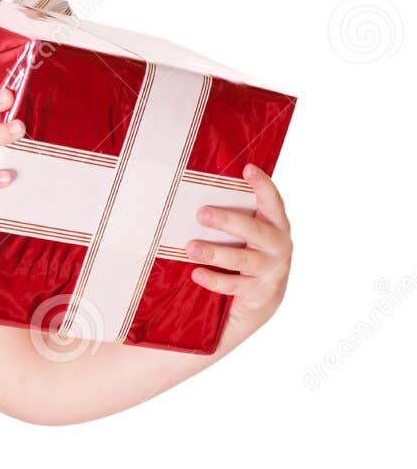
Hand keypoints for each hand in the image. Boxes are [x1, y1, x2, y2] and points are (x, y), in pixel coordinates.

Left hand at [186, 164, 291, 338]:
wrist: (264, 300)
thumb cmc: (249, 255)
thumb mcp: (248, 234)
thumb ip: (235, 215)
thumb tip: (197, 195)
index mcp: (276, 225)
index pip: (272, 202)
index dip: (262, 185)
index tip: (248, 169)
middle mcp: (277, 245)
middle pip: (254, 231)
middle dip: (228, 221)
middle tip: (202, 214)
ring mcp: (269, 270)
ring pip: (241, 259)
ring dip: (214, 252)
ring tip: (191, 247)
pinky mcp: (258, 292)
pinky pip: (233, 284)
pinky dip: (213, 279)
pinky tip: (196, 273)